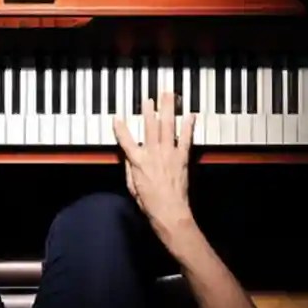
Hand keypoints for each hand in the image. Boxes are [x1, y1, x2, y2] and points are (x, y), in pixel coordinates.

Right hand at [112, 92, 196, 244]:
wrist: (169, 211)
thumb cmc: (149, 203)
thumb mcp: (132, 186)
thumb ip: (129, 168)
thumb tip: (127, 156)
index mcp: (138, 161)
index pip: (125, 140)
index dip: (120, 128)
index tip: (117, 117)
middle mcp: (153, 153)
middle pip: (150, 126)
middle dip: (149, 110)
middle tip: (150, 97)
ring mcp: (168, 154)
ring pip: (167, 127)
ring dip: (168, 110)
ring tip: (169, 96)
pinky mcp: (182, 158)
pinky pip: (185, 139)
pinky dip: (188, 127)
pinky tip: (190, 115)